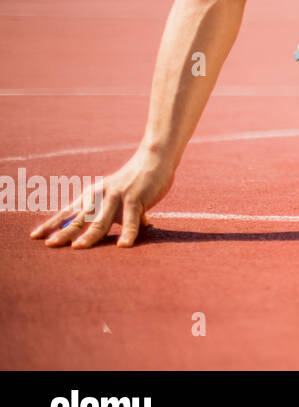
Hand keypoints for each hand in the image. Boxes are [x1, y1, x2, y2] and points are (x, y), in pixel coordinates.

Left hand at [30, 147, 174, 248]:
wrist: (154, 159)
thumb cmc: (136, 180)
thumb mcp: (119, 196)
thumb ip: (122, 213)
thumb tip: (135, 227)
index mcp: (92, 196)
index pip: (68, 212)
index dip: (52, 225)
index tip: (35, 236)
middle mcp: (100, 197)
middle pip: (79, 219)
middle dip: (63, 232)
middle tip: (49, 244)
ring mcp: (116, 198)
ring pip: (101, 220)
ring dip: (89, 235)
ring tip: (78, 247)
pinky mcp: (134, 199)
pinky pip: (130, 220)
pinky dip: (127, 233)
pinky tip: (123, 245)